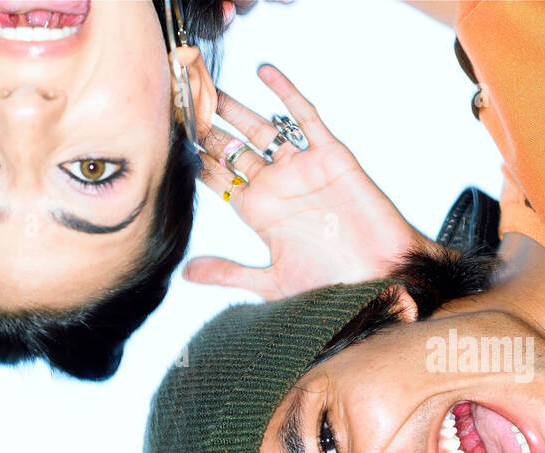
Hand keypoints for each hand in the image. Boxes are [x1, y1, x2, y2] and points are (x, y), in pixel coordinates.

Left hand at [186, 65, 431, 300]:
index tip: (166, 141)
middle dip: (206, 129)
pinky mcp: (331, 156)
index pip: (218, 177)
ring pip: (262, 129)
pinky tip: (264, 73)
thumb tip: (185, 273)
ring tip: (206, 87)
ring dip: (235, 109)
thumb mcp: (268, 283)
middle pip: (232, 148)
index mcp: (258, 212)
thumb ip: (227, 273)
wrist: (378, 280)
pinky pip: (306, 118)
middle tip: (178, 106)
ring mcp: (301, 168)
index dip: (194, 159)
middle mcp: (276, 185)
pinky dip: (286, 94)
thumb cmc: (328, 287)